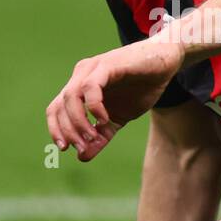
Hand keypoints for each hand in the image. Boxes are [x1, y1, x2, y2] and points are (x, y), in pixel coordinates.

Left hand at [46, 38, 184, 160]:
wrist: (165, 63)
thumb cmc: (141, 87)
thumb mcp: (118, 118)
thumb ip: (101, 136)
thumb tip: (82, 157)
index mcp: (79, 87)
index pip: (55, 109)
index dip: (56, 129)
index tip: (65, 149)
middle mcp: (81, 76)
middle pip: (60, 106)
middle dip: (68, 131)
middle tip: (82, 148)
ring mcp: (93, 69)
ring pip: (71, 97)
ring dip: (78, 122)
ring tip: (92, 137)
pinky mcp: (107, 65)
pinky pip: (90, 87)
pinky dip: (93, 106)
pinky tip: (105, 119)